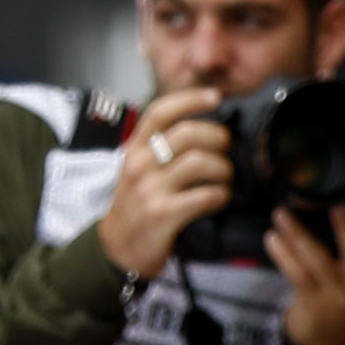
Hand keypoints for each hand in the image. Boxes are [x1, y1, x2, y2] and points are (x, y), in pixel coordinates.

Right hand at [98, 88, 233, 279]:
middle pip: (189, 134)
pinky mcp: (164, 213)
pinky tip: (220, 199)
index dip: (191, 99)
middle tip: (227, 151)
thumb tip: (204, 127)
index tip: (216, 97)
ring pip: (200, 162)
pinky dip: (221, 195)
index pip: (161, 111)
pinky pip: (205, 196)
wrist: (118, 247)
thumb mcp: (139, 169)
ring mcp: (150, 188)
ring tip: (225, 178)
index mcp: (135, 148)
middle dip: (219, 139)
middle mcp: (140, 164)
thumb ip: (161, 147)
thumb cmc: (136, 204)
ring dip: (223, 169)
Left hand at [269, 197, 344, 344]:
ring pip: (319, 255)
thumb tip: (327, 189)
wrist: (329, 340)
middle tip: (315, 187)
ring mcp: (341, 290)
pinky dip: (283, 254)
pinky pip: (298, 274)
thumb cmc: (335, 290)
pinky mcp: (316, 302)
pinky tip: (271, 238)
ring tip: (280, 212)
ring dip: (297, 232)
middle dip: (338, 210)